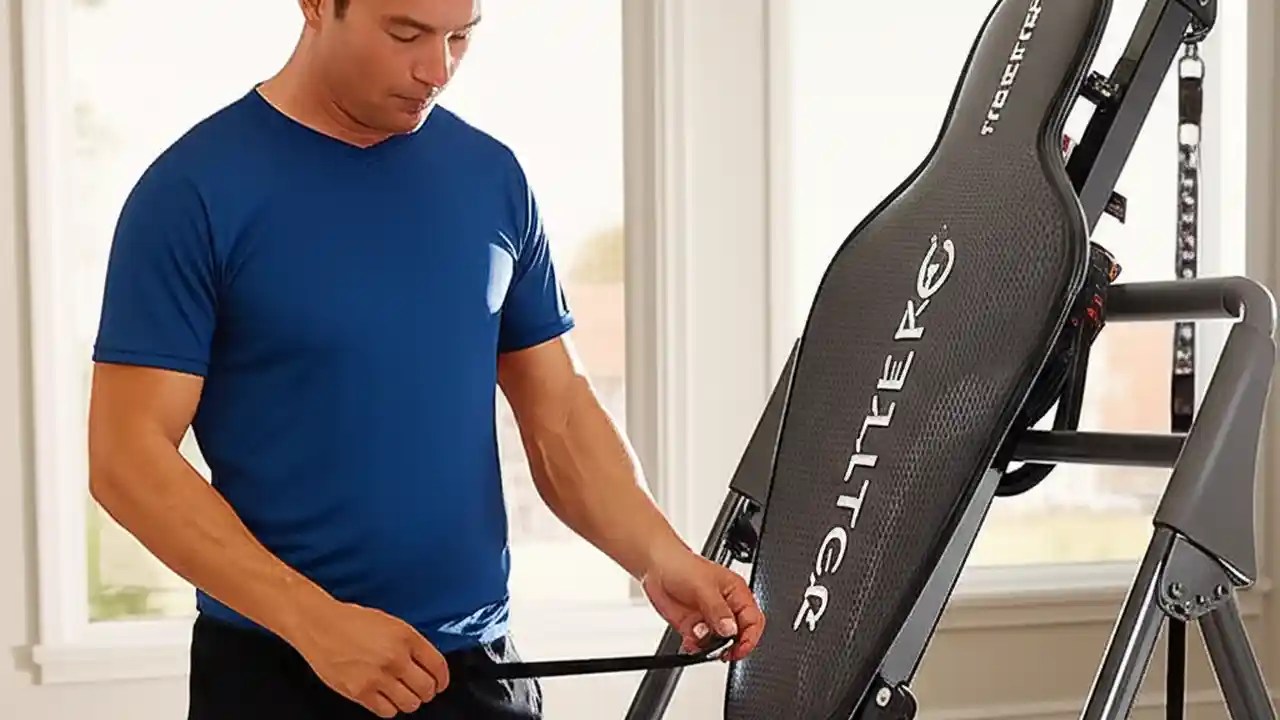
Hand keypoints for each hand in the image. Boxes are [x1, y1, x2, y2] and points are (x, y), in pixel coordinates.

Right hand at [284, 599, 449, 717]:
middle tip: (422, 690)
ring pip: (409, 703)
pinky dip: (390, 708)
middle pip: (426, 688)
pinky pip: (387, 711)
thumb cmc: (351, 621)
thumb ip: (410, 644)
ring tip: (402, 694)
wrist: (320, 625)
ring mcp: (377, 676)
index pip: (438, 666)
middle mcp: (394, 657)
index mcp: (406, 637)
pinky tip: (385, 698)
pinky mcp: (360, 691)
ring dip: (409, 701)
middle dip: (428, 692)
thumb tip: (426, 664)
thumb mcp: (391, 623)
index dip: (443, 679)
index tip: (440, 683)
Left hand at [640, 546, 764, 661]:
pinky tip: (690, 642)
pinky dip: (695, 647)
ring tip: (699, 641)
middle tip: (720, 651)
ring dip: (709, 647)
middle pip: (739, 636)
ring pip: (719, 644)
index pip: (753, 620)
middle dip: (730, 646)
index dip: (750, 637)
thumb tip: (730, 629)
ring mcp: (710, 619)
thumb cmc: (682, 566)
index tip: (738, 649)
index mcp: (736, 594)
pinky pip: (700, 645)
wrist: (657, 566)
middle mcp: (726, 608)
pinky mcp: (695, 627)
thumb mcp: (703, 586)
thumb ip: (717, 609)